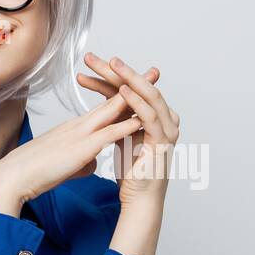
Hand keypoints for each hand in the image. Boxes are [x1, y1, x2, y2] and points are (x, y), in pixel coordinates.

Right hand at [0, 86, 142, 213]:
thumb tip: (92, 163)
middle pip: (112, 101)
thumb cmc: (35, 173)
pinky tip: (141, 121)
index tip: (141, 87)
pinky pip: (107, 134)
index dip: (124, 97)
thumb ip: (81, 160)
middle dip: (135, 86)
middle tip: (153, 71)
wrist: (12, 177)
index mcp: (76, 130)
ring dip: (135, 97)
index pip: (104, 108)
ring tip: (155, 85)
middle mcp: (80, 126)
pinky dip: (125, 126)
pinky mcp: (80, 148)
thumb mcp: (64, 165)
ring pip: (112, 111)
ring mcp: (80, 134)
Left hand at [78, 52, 179, 208]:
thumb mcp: (122, 133)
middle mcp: (165, 117)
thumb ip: (120, 114)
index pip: (131, 89)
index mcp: (156, 115)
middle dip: (117, 70)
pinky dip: (136, 101)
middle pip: (140, 86)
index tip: (87, 65)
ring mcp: (167, 128)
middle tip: (95, 57)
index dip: (110, 76)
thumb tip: (110, 95)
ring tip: (111, 64)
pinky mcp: (163, 141)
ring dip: (128, 78)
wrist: (140, 197)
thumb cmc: (132, 169)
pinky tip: (122, 90)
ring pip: (149, 95)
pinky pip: (149, 116)